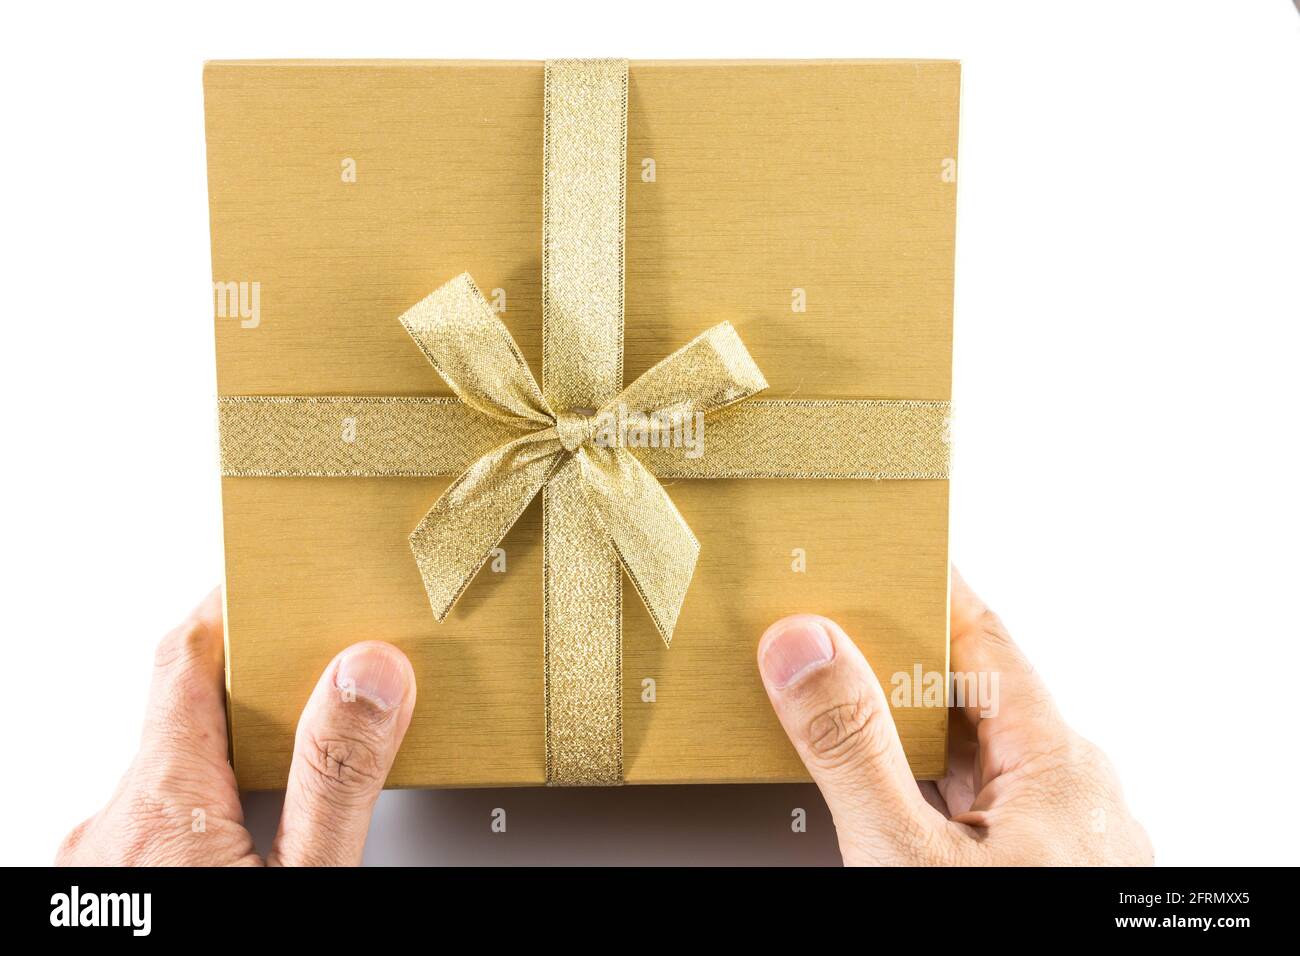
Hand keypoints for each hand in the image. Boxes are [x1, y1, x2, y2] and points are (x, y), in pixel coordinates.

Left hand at [56, 589, 416, 865]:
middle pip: (187, 712)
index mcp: (160, 806)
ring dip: (240, 750)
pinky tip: (268, 820)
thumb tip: (369, 673)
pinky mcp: (111, 887)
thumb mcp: (310, 878)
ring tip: (311, 747)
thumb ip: (336, 777)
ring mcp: (104, 862)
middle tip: (322, 663)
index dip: (230, 607)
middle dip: (257, 684)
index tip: (275, 578)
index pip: (185, 659)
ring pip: (176, 771)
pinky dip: (216, 799)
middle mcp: (115, 826)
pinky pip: (162, 818)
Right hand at [757, 567, 1152, 865]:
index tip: (871, 545)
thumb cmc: (1008, 947)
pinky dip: (915, 784)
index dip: (924, 583)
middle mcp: (1071, 790)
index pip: (983, 633)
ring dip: (899, 727)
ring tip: (827, 698)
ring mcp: (1058, 838)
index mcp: (1059, 762)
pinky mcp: (1036, 873)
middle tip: (821, 622)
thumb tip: (803, 647)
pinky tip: (867, 791)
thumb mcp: (909, 855)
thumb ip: (851, 749)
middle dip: (893, 657)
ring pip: (969, 754)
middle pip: (972, 691)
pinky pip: (970, 804)